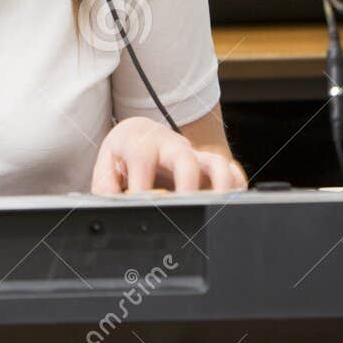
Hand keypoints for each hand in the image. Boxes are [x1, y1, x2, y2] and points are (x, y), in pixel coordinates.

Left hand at [92, 116, 246, 194]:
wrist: (142, 133)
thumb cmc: (125, 153)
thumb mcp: (108, 164)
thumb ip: (105, 185)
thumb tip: (110, 205)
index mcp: (141, 143)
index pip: (142, 157)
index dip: (142, 183)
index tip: (141, 204)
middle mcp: (171, 146)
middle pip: (184, 157)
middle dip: (186, 183)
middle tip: (185, 206)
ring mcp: (194, 155)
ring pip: (216, 163)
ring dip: (221, 185)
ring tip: (217, 209)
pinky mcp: (210, 165)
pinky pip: (232, 171)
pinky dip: (236, 187)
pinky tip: (230, 206)